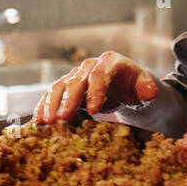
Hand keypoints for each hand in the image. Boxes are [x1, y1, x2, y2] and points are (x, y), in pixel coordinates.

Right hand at [33, 52, 160, 123]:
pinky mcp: (68, 87)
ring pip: (60, 86)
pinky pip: (53, 95)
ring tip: (46, 123)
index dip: (95, 91)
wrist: (129, 88)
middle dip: (68, 100)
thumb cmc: (138, 88)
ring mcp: (77, 75)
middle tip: (62, 119)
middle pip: (76, 80)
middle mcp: (91, 66)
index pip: (100, 74)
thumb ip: (148, 89)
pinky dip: (45, 106)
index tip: (93, 111)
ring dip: (52, 104)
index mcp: (111, 62)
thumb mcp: (148, 88)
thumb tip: (148, 92)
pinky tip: (38, 121)